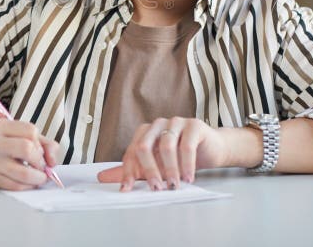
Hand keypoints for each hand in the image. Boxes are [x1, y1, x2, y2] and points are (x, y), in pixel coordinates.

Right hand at [0, 118, 59, 190]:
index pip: (30, 131)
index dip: (40, 143)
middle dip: (40, 160)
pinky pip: (15, 186)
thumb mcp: (12, 132)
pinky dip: (27, 186)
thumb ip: (39, 141)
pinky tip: (27, 183)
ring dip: (37, 177)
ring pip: (23, 173)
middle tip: (40, 166)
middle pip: (27, 149)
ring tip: (39, 177)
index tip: (39, 150)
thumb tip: (52, 160)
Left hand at [97, 117, 240, 191]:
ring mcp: (176, 122)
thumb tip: (101, 177)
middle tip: (155, 188)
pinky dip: (186, 165)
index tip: (128, 189)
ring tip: (174, 186)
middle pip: (145, 146)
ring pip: (166, 146)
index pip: (131, 151)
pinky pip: (187, 146)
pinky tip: (188, 178)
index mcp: (145, 131)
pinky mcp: (194, 125)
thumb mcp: (155, 165)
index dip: (128, 171)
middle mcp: (158, 124)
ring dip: (170, 169)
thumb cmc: (181, 157)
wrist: (212, 149)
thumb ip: (131, 170)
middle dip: (149, 170)